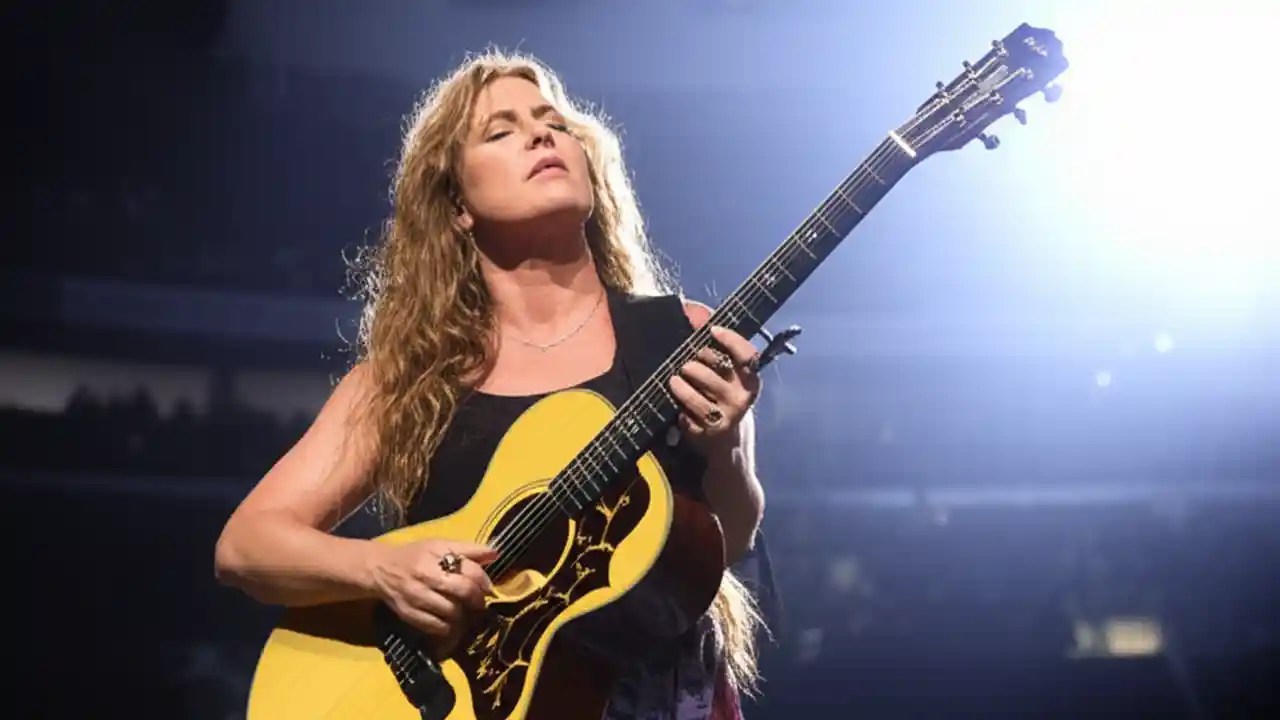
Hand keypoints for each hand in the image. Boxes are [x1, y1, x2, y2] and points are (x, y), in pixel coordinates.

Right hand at [369, 539, 497, 653]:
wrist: (380, 569)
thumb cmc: (415, 555)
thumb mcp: (439, 545)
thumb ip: (467, 549)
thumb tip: (495, 553)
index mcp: (434, 558)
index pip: (468, 572)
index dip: (483, 581)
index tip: (487, 587)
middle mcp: (425, 579)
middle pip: (462, 593)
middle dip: (477, 600)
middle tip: (479, 602)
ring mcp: (416, 599)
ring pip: (451, 613)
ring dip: (464, 615)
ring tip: (465, 611)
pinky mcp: (409, 615)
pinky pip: (436, 628)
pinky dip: (448, 627)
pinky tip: (449, 621)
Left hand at [668, 325, 761, 455]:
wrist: (726, 443)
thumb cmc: (723, 398)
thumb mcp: (729, 377)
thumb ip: (718, 350)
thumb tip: (695, 313)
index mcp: (751, 379)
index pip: (747, 355)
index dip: (731, 339)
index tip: (712, 330)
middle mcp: (742, 397)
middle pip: (717, 369)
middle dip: (697, 360)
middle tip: (687, 362)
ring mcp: (726, 415)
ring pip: (698, 392)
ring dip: (682, 383)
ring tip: (674, 379)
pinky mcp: (709, 431)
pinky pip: (688, 412)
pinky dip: (680, 404)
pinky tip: (678, 402)